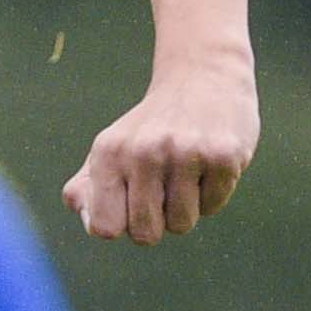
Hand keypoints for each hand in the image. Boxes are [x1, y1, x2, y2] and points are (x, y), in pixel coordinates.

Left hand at [62, 55, 256, 244]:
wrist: (203, 75)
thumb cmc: (151, 127)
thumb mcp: (111, 147)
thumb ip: (88, 187)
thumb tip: (91, 224)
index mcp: (109, 152)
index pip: (104, 228)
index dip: (121, 227)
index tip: (131, 207)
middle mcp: (143, 151)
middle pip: (145, 235)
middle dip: (156, 223)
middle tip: (163, 189)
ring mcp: (185, 153)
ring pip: (182, 224)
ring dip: (187, 208)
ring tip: (186, 171)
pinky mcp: (223, 155)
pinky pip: (213, 207)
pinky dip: (212, 194)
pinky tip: (208, 162)